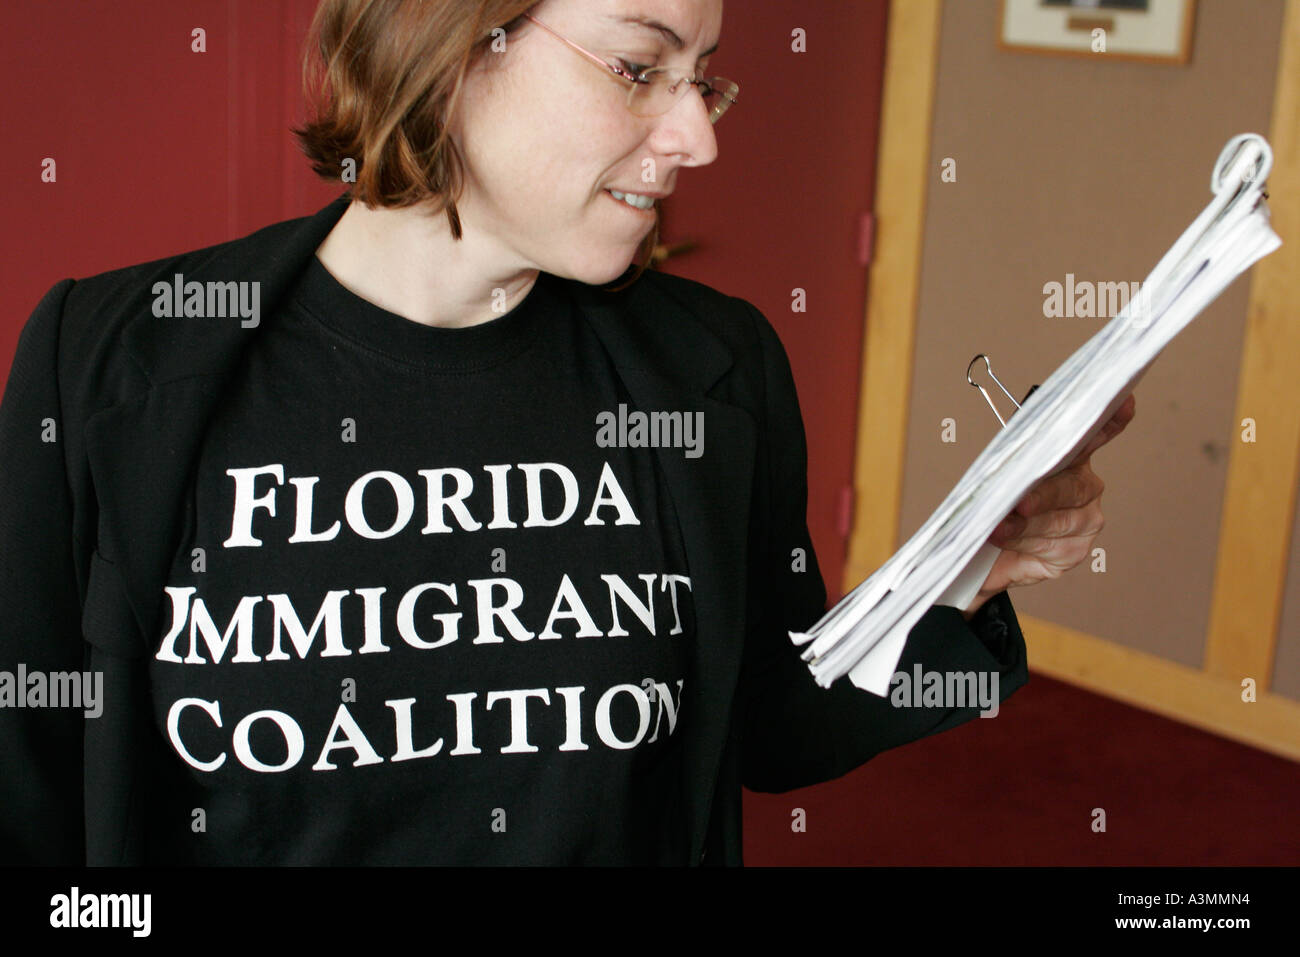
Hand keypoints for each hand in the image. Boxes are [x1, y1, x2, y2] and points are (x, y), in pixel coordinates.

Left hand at [960, 393, 1136, 618]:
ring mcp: (1085, 518)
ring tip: (998, 528)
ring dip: (1023, 526)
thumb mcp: (996, 478)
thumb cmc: (993, 506)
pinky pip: (1053, 545)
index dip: (1112, 419)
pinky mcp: (1075, 549)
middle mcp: (1084, 486)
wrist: (982, 550)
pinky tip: (1010, 544)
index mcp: (1069, 457)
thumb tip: (1008, 462)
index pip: (1096, 434)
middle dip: (1042, 496)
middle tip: (1021, 504)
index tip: (1123, 402)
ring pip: (1057, 520)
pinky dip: (1025, 544)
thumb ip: (1011, 466)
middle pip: (1071, 486)